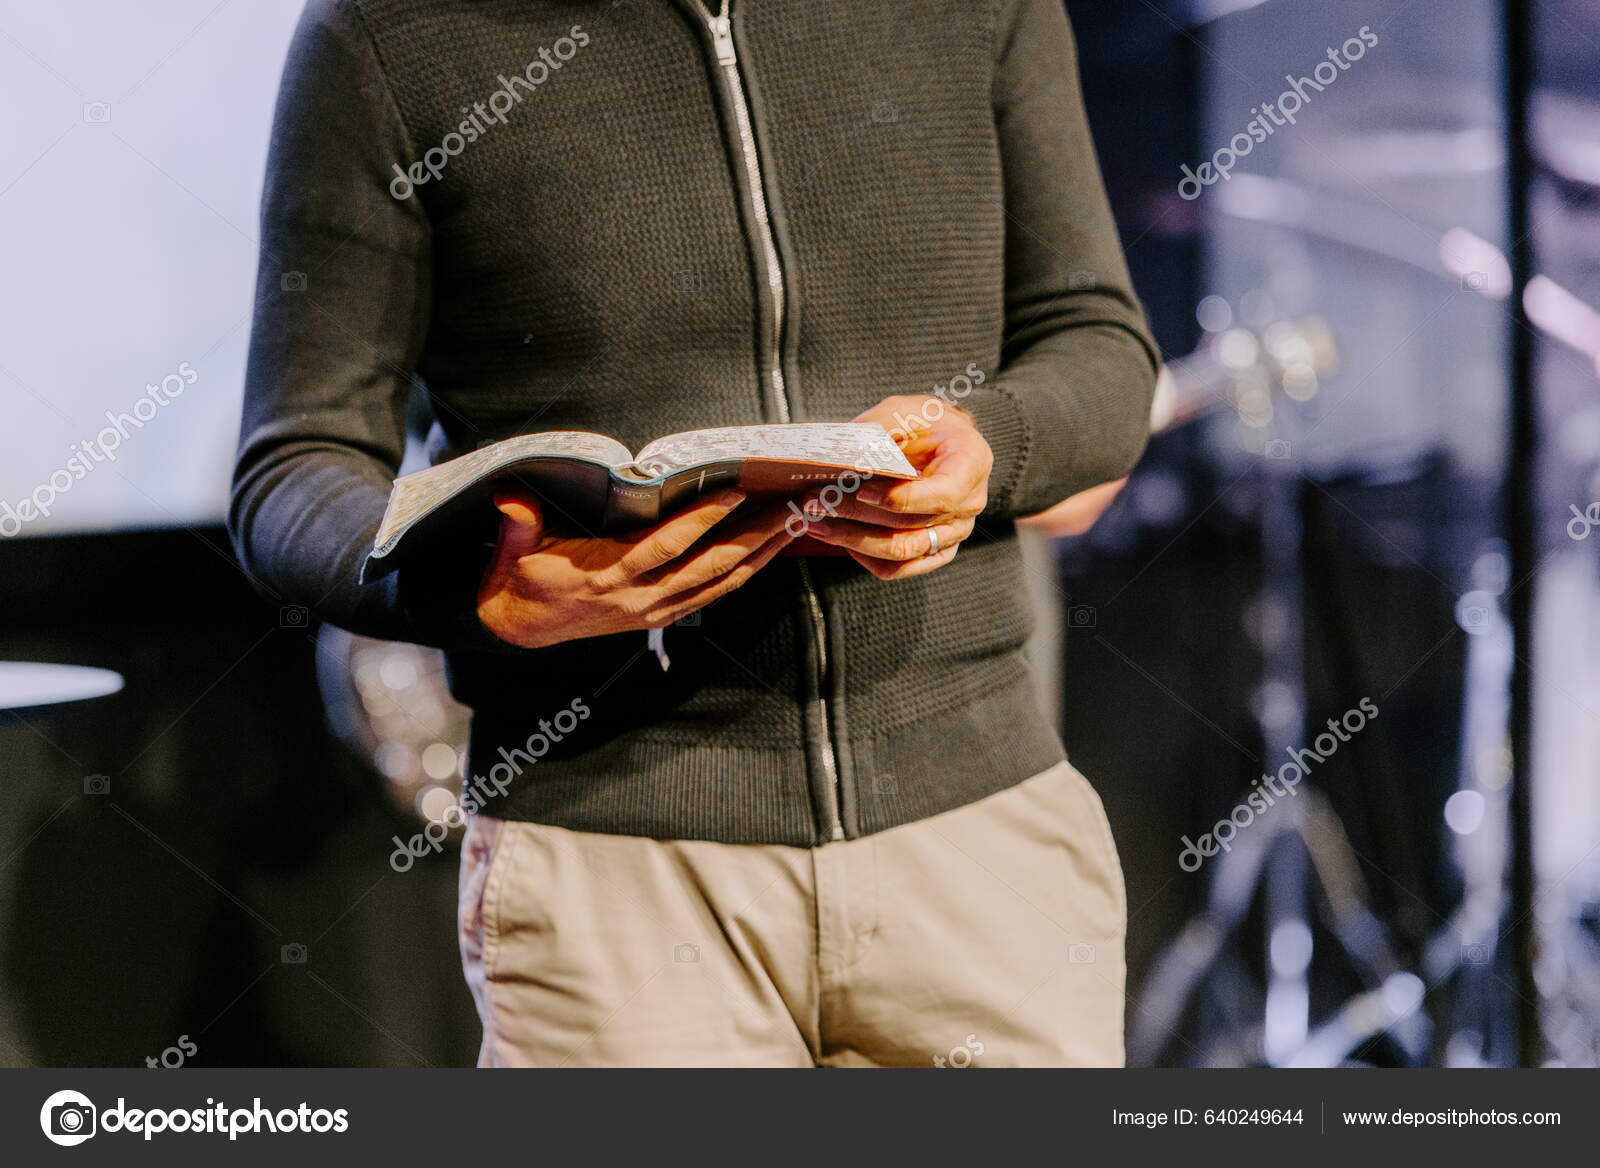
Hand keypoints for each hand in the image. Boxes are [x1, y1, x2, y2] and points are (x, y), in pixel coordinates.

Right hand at [476, 489, 796, 648]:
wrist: (520, 627)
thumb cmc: (520, 578)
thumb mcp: (513, 549)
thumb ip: (517, 520)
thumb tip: (508, 493)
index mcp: (608, 574)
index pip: (667, 544)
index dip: (703, 518)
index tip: (735, 490)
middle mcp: (639, 596)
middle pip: (710, 565)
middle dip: (754, 535)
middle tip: (789, 507)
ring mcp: (653, 610)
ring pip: (720, 583)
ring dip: (759, 555)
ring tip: (791, 526)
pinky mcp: (660, 617)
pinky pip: (712, 596)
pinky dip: (742, 574)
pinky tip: (765, 553)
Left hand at [799, 395, 992, 579]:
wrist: (939, 440)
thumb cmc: (923, 422)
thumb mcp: (905, 410)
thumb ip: (883, 429)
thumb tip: (848, 453)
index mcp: (971, 466)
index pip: (941, 495)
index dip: (901, 499)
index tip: (861, 492)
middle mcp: (968, 506)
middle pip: (913, 527)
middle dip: (858, 516)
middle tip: (815, 502)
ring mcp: (952, 534)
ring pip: (901, 552)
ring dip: (852, 540)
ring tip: (813, 522)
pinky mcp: (932, 552)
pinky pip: (897, 568)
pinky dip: (863, 555)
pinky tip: (836, 535)